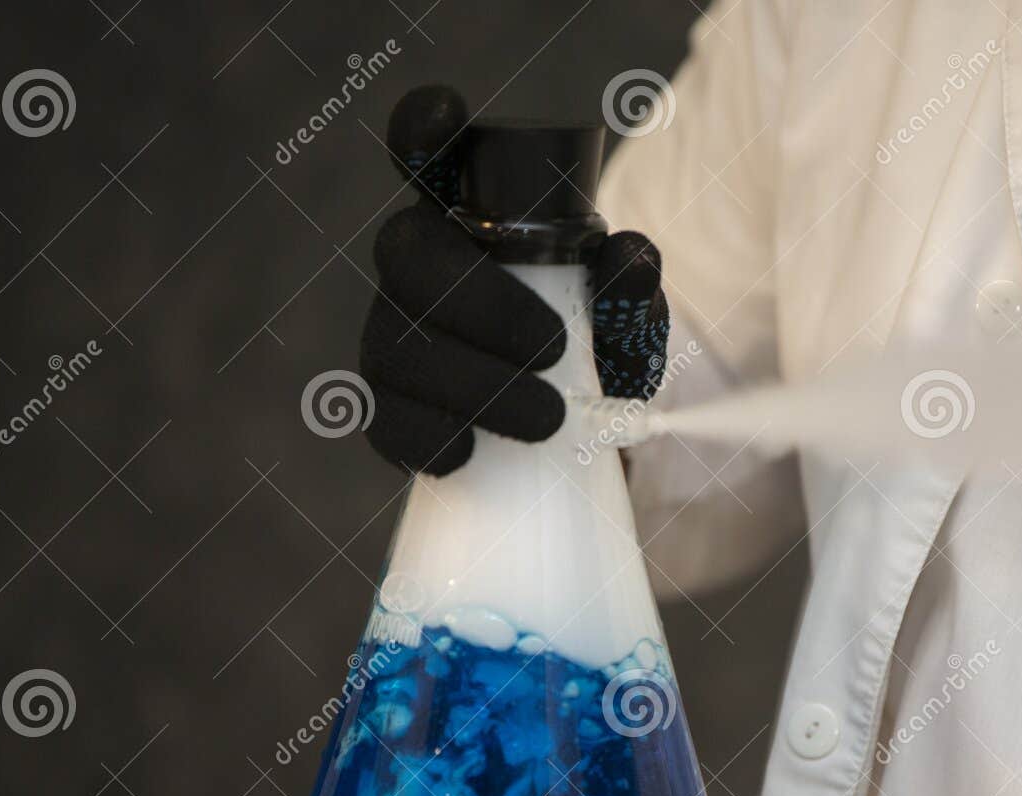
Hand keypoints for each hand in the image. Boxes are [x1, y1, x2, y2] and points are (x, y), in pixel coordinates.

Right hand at [360, 85, 669, 475]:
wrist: (589, 440)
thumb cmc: (601, 351)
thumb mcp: (631, 316)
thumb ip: (635, 283)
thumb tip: (630, 255)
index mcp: (471, 218)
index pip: (428, 153)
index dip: (422, 125)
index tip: (446, 118)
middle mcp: (420, 265)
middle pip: (409, 255)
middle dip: (480, 304)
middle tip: (553, 349)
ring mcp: (394, 335)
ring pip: (396, 344)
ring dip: (474, 384)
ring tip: (548, 419)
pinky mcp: (390, 409)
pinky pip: (386, 418)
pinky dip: (431, 436)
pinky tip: (469, 451)